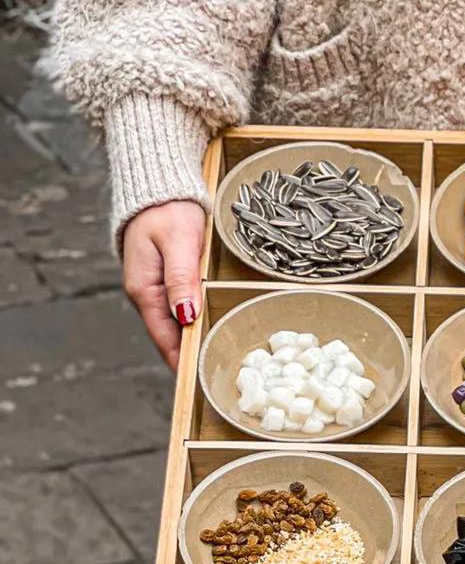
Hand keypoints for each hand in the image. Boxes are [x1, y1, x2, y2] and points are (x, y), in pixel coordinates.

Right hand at [121, 200, 206, 369]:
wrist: (161, 181)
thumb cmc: (169, 208)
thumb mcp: (178, 241)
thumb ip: (181, 279)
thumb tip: (187, 316)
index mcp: (144, 289)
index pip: (164, 338)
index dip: (183, 362)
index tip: (202, 381)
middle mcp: (147, 294)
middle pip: (170, 336)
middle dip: (192, 357)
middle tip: (219, 378)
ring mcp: (156, 288)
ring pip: (176, 325)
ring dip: (195, 342)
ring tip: (221, 363)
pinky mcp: (167, 280)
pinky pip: (180, 310)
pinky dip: (195, 323)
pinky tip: (212, 332)